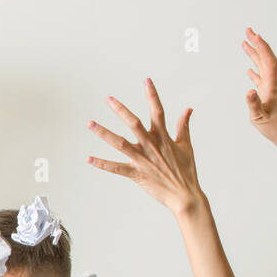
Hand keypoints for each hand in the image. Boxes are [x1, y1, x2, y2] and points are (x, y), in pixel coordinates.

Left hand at [87, 79, 204, 218]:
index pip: (158, 111)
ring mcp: (142, 160)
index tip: (146, 80)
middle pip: (133, 124)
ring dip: (103, 133)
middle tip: (108, 99)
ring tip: (90, 123)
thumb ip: (183, 126)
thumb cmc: (186, 171)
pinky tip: (88, 158)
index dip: (152, 95)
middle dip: (120, 110)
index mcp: (163, 137)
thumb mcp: (186, 146)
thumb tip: (188, 109)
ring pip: (119, 143)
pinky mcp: (136, 174)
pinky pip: (115, 168)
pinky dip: (102, 163)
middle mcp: (151, 146)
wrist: (184, 196)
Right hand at [242, 28, 276, 152]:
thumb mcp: (259, 118)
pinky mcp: (268, 95)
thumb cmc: (274, 128)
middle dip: (257, 44)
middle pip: (265, 58)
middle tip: (248, 30)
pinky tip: (248, 69)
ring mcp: (271, 89)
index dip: (262, 47)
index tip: (253, 35)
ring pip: (262, 66)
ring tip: (244, 43)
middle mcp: (273, 84)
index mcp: (271, 86)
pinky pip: (261, 78)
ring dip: (254, 54)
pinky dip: (254, 70)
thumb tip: (248, 90)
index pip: (268, 61)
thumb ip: (253, 104)